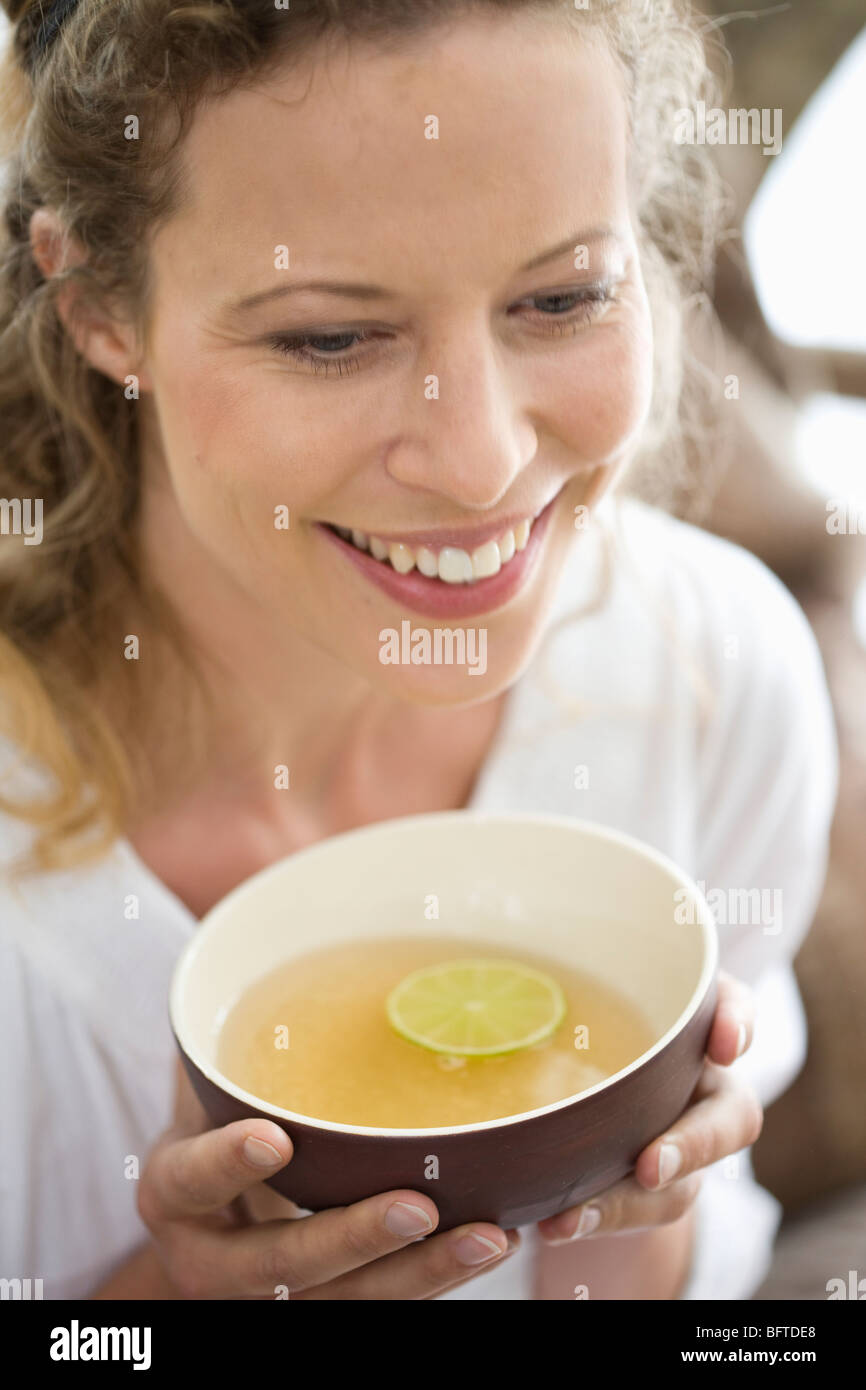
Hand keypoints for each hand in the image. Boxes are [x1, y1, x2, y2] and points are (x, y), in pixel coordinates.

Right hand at [135, 1059, 519, 1298]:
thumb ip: (235, 1025)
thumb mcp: (211, 1073)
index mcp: (175, 1190)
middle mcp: (212, 1258)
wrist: (214, 1209)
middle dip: (351, 1240)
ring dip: (419, 1272)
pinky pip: (383, 1301)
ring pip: (343, 1302)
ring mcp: (270, 1294)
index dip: (225, 1164)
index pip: (189, 1180)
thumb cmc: (223, 1113)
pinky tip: (493, 1239)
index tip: (273, 1137)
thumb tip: (291, 910)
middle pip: (277, 1267)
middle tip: (417, 1205)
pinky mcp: (327, 1303)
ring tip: (488, 1234)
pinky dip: (437, 1277)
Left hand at [535, 970, 762, 1243]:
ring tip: (568, 1218)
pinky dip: (596, 1219)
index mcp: (692, 1022)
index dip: (737, 1023)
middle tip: (650, 1165)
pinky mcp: (649, 1188)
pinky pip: (637, 1211)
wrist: (577, 1075)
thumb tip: (476, 920)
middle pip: (729, 1120)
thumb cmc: (580, 1013)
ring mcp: (680, 1142)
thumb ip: (557, 962)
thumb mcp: (577, 983)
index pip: (734, 1008)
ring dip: (626, 1204)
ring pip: (679, 1185)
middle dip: (693, 1145)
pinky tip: (555, 1224)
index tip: (726, 1043)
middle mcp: (701, 1084)